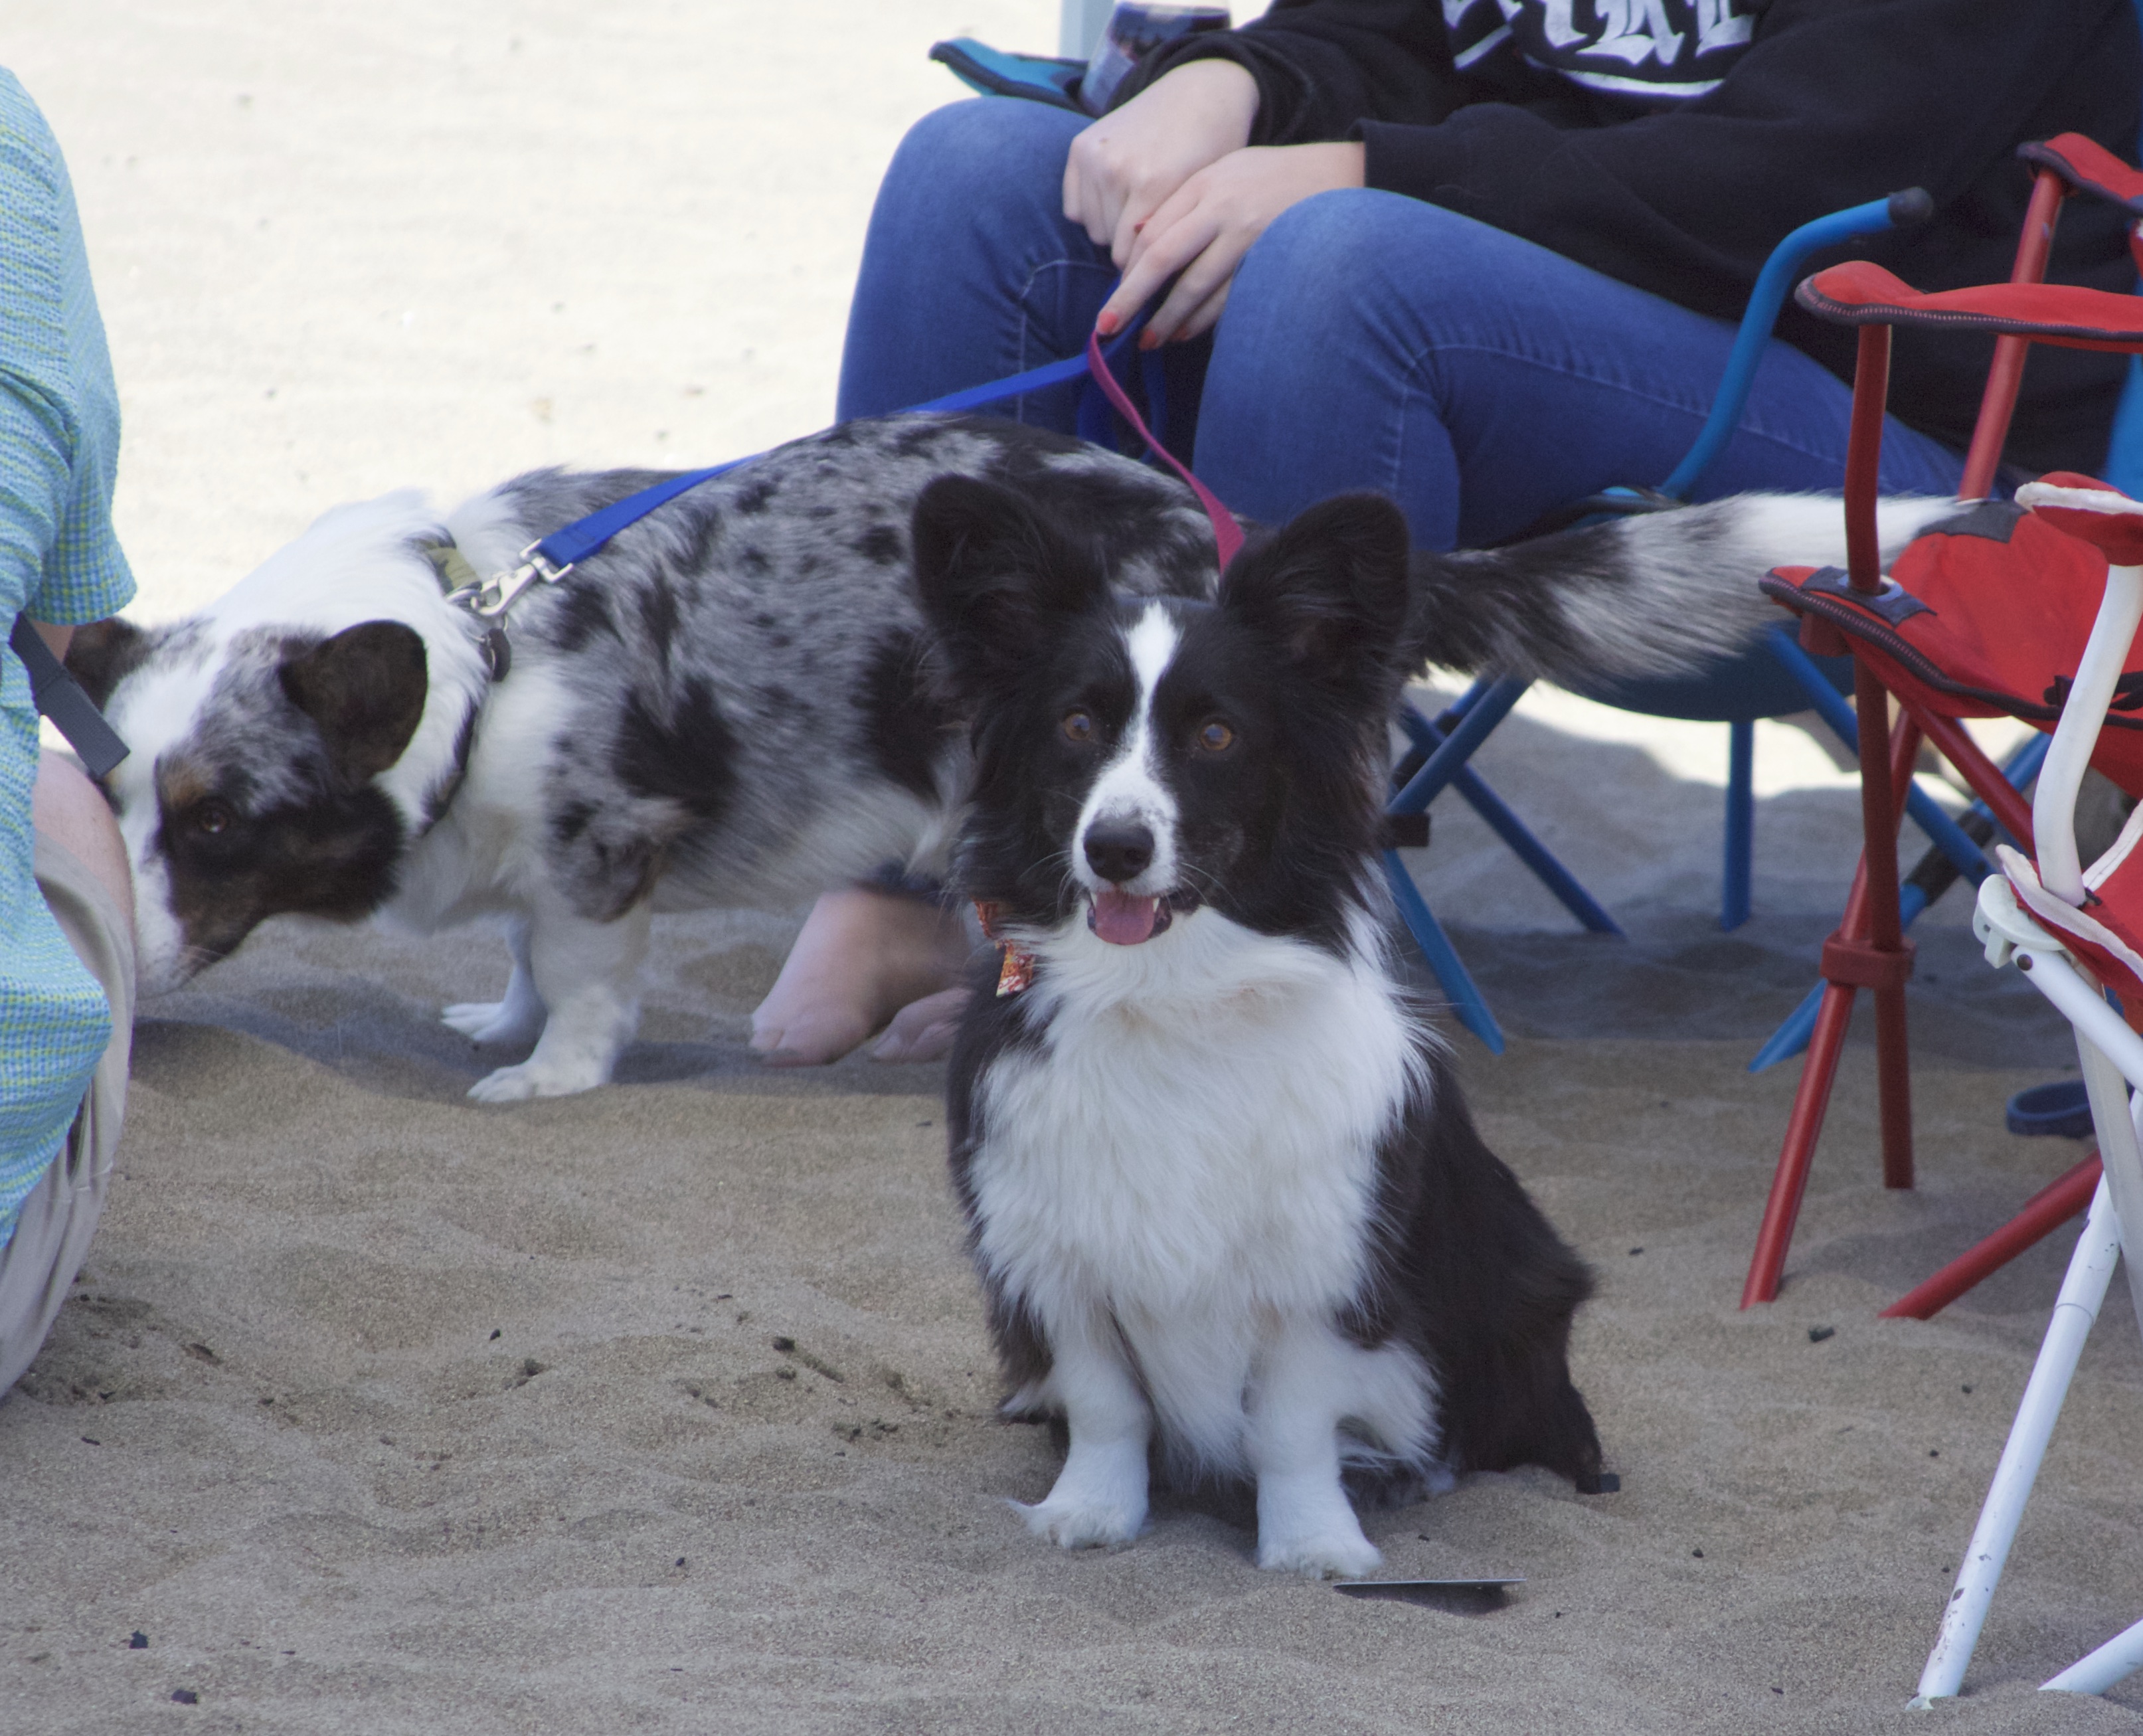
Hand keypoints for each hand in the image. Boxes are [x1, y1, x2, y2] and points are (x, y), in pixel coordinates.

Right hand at [1063, 58, 1259, 266]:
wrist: (1199, 92)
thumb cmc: (1213, 151)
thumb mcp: (1206, 197)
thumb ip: (1175, 236)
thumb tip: (1147, 287)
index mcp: (1156, 182)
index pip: (1134, 258)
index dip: (1147, 273)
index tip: (1158, 278)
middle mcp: (1118, 168)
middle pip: (1112, 247)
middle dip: (1132, 252)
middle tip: (1154, 241)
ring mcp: (1095, 156)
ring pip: (1094, 230)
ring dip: (1113, 232)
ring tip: (1139, 217)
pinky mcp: (1079, 147)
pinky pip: (1075, 209)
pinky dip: (1093, 212)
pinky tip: (1118, 201)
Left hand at [1098, 141, 1365, 346]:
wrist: (1342, 176)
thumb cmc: (1275, 179)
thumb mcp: (1227, 172)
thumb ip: (1186, 202)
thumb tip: (1138, 239)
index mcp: (1206, 183)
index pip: (1153, 230)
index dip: (1129, 268)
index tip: (1114, 297)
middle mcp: (1223, 206)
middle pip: (1163, 256)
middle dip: (1131, 296)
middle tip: (1107, 326)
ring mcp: (1249, 234)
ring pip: (1195, 285)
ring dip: (1168, 318)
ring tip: (1150, 340)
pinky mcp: (1270, 258)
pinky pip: (1229, 298)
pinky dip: (1205, 320)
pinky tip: (1188, 333)